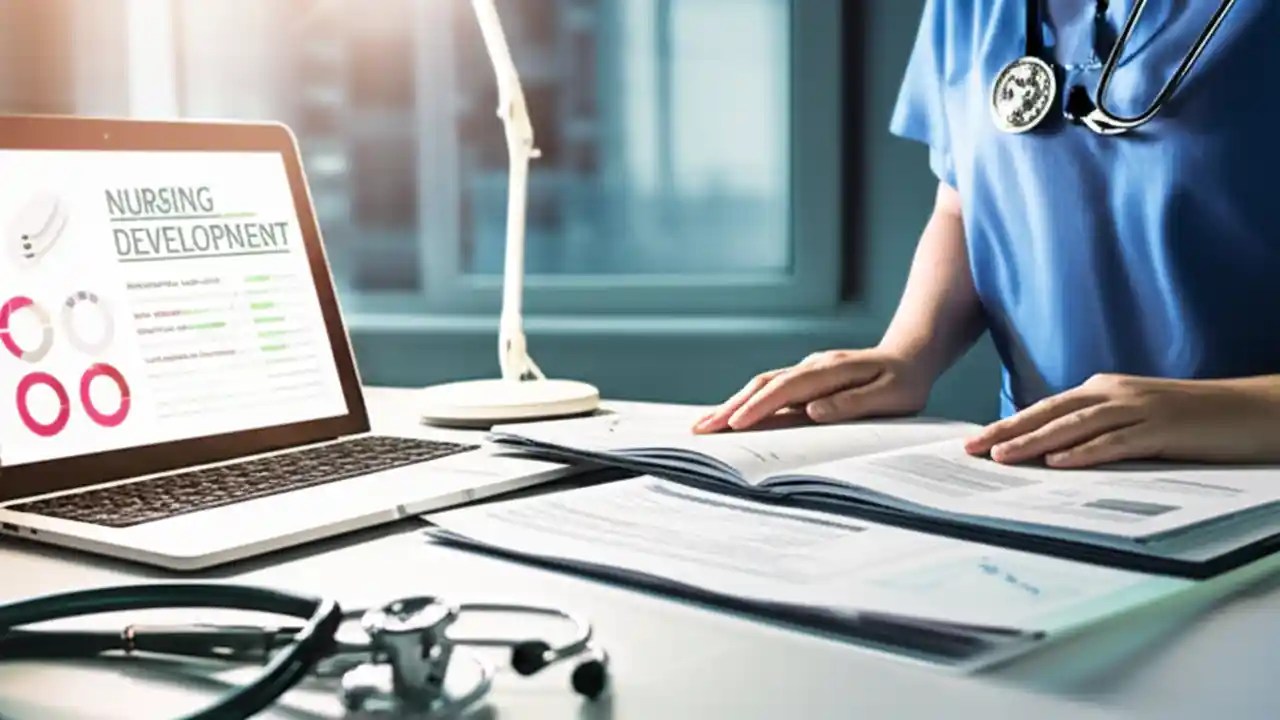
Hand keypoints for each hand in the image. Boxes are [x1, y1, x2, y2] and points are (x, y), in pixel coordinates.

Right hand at [691, 347, 934, 433]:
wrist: (911, 355)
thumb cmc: (904, 381)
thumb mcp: (892, 396)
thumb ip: (853, 403)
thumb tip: (814, 411)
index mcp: (831, 370)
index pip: (787, 389)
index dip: (759, 407)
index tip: (734, 424)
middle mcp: (812, 366)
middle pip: (763, 385)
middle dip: (730, 407)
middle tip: (700, 430)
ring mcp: (806, 370)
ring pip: (761, 386)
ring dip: (731, 405)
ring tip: (703, 426)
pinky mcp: (804, 379)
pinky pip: (769, 390)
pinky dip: (745, 403)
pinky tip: (729, 417)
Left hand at [964, 373, 1279, 467]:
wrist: (1251, 409)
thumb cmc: (1191, 420)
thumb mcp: (1136, 419)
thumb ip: (1098, 429)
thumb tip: (1055, 453)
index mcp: (1103, 389)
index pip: (1044, 408)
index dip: (1007, 424)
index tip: (974, 441)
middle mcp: (1113, 393)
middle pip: (1049, 413)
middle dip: (1007, 431)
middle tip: (969, 449)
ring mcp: (1138, 409)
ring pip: (1074, 425)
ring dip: (1035, 442)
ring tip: (1002, 457)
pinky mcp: (1162, 428)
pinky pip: (1117, 441)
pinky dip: (1085, 452)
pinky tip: (1059, 464)